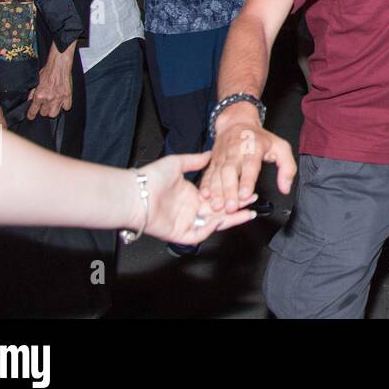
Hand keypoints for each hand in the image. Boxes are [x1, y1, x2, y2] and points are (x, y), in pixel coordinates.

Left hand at [28, 50, 73, 119]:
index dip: (31, 115)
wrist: (59, 65)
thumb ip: (32, 93)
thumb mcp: (36, 82)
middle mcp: (48, 99)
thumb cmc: (48, 71)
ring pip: (54, 114)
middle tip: (45, 105)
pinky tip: (62, 101)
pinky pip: (66, 108)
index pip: (33, 111)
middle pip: (44, 113)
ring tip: (53, 105)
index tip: (31, 116)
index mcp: (39, 95)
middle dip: (43, 110)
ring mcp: (59, 98)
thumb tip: (30, 101)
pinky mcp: (68, 96)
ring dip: (52, 110)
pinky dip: (64, 106)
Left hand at [138, 152, 258, 243]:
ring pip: (214, 224)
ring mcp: (186, 222)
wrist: (134, 192)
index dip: (233, 194)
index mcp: (192, 195)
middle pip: (220, 211)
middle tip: (253, 201)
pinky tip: (220, 218)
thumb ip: (195, 160)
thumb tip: (209, 153)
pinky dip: (210, 228)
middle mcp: (191, 210)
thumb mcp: (177, 163)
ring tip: (247, 213)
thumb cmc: (151, 177)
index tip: (247, 188)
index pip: (218, 197)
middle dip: (238, 207)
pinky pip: (199, 234)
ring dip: (231, 219)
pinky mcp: (179, 233)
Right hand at [199, 105, 296, 212]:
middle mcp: (235, 152)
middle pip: (230, 172)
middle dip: (229, 190)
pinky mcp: (213, 161)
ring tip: (217, 206)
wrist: (236, 122)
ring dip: (216, 191)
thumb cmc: (259, 138)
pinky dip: (205, 185)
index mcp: (253, 149)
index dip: (247, 180)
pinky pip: (207, 174)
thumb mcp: (281, 147)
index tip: (245, 194)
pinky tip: (204, 195)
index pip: (250, 165)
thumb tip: (285, 187)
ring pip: (217, 175)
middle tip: (230, 207)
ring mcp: (222, 157)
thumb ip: (287, 168)